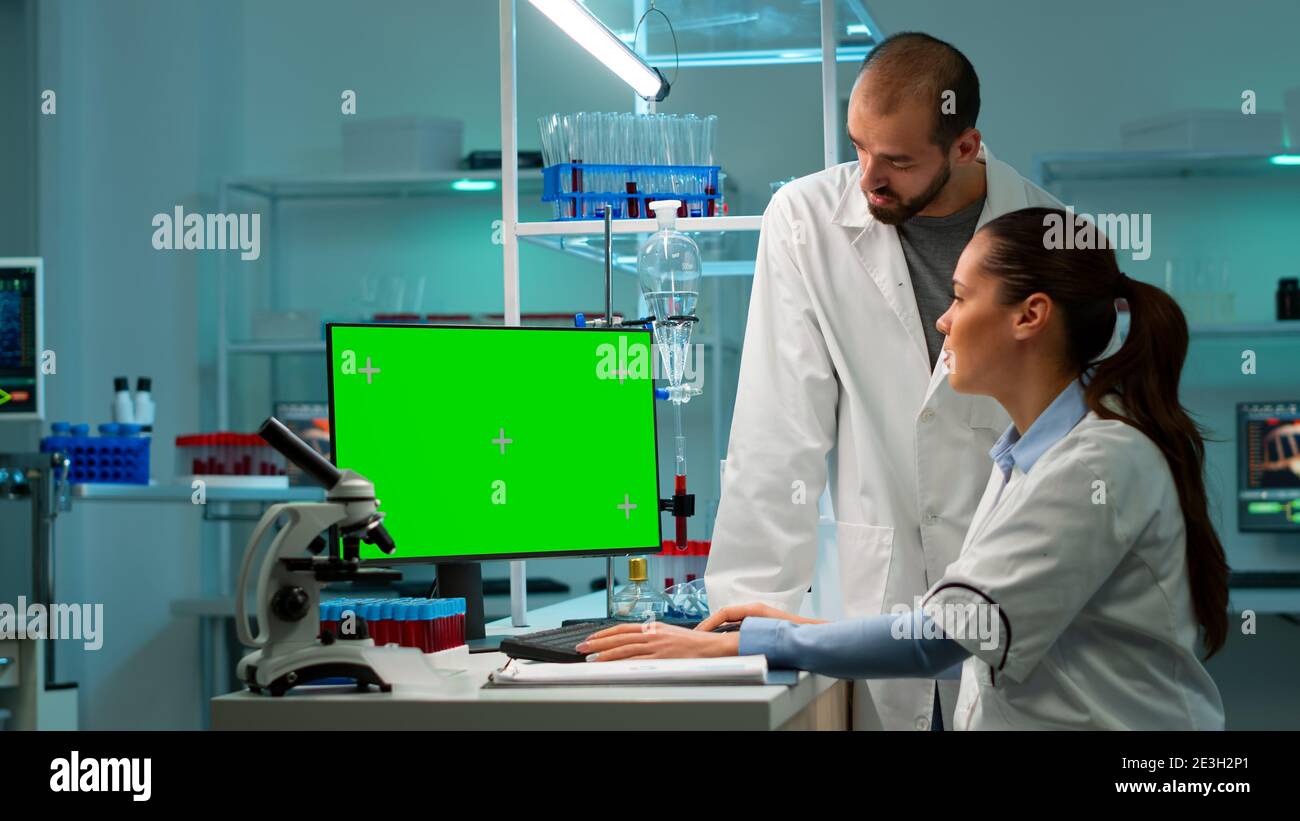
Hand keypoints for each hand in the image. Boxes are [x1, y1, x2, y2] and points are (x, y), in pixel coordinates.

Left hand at [576, 621, 739, 661]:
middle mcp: (652, 634)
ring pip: (624, 648)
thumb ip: (652, 637)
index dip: (605, 633)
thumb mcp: (669, 634)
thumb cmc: (693, 643)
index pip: (622, 628)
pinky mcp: (661, 658)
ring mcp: (656, 646)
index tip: (592, 638)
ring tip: (591, 658)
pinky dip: (621, 662)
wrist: (711, 647)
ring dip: (605, 653)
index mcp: (653, 627)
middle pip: (619, 638)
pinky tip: (611, 666)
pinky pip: (636, 660)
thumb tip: (635, 644)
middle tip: (582, 647)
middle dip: (598, 642)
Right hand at [695, 603, 826, 631]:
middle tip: (698, 639)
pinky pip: (738, 629)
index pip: (725, 613)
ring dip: (718, 632)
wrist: (811, 634)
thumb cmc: (795, 631)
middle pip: (725, 617)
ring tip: (707, 644)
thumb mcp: (772, 631)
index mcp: (754, 610)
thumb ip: (750, 635)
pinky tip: (725, 648)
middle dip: (710, 628)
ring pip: (731, 624)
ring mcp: (756, 618)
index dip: (709, 623)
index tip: (699, 633)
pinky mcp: (759, 626)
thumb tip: (734, 639)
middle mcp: (754, 612)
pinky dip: (728, 636)